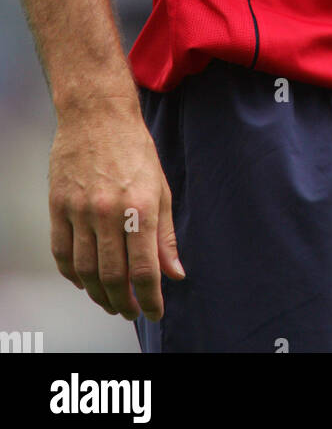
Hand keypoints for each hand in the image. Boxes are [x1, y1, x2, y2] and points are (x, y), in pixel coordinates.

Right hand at [48, 100, 184, 322]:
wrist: (96, 115)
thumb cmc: (134, 149)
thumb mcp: (161, 188)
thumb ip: (166, 234)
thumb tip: (175, 273)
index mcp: (141, 207)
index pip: (145, 269)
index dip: (150, 299)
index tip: (154, 313)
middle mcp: (109, 212)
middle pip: (112, 277)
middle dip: (123, 303)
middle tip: (130, 312)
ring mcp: (80, 211)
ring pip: (85, 271)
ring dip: (98, 295)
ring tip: (110, 301)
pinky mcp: (58, 207)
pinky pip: (62, 254)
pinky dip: (73, 275)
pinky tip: (84, 281)